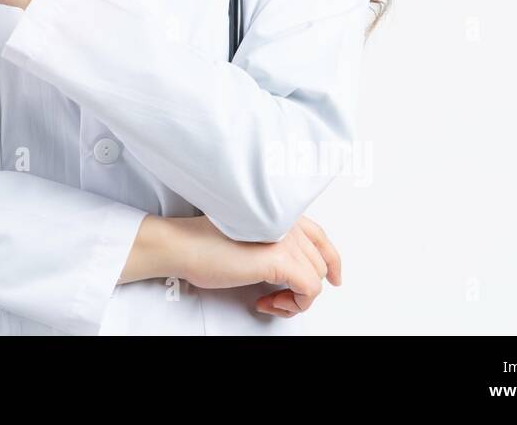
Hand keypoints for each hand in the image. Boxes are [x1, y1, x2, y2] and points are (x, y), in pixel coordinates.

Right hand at [175, 214, 342, 317]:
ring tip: (270, 299)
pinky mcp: (281, 259)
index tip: (334, 278)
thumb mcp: (247, 237)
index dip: (332, 260)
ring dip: (295, 299)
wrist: (182, 245)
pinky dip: (293, 305)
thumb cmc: (203, 243)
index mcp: (279, 212)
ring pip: (316, 279)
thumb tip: (292, 269)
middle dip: (303, 288)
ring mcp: (286, 239)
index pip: (320, 236)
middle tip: (277, 298)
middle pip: (319, 263)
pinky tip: (268, 301)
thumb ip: (273, 242)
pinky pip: (309, 292)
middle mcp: (287, 221)